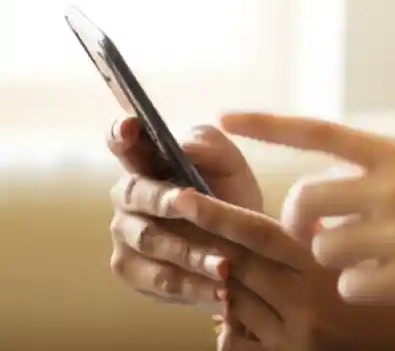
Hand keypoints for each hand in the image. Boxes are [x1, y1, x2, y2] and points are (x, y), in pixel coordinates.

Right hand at [106, 117, 263, 306]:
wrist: (247, 244)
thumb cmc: (230, 191)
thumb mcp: (228, 162)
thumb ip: (207, 146)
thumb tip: (184, 147)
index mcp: (147, 161)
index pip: (124, 142)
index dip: (122, 134)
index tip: (130, 126)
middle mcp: (128, 197)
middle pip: (136, 194)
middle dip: (164, 200)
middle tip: (190, 203)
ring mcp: (126, 235)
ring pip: (151, 243)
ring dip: (189, 253)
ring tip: (225, 266)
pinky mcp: (135, 273)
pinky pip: (159, 281)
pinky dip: (192, 287)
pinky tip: (220, 292)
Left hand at [166, 186, 343, 349]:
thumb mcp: (369, 251)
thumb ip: (324, 235)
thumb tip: (290, 214)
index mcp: (325, 267)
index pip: (258, 235)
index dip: (217, 214)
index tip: (184, 196)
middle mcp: (304, 304)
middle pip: (235, 268)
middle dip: (203, 243)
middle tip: (174, 221)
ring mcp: (293, 338)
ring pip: (232, 304)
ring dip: (221, 284)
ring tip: (215, 263)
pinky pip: (238, 340)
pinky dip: (230, 322)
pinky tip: (237, 310)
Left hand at [220, 112, 394, 311]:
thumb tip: (371, 184)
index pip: (320, 131)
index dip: (268, 123)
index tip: (223, 117)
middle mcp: (393, 188)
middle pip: (305, 200)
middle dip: (301, 219)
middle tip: (315, 232)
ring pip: (323, 247)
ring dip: (337, 257)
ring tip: (376, 260)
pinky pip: (350, 285)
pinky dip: (363, 288)